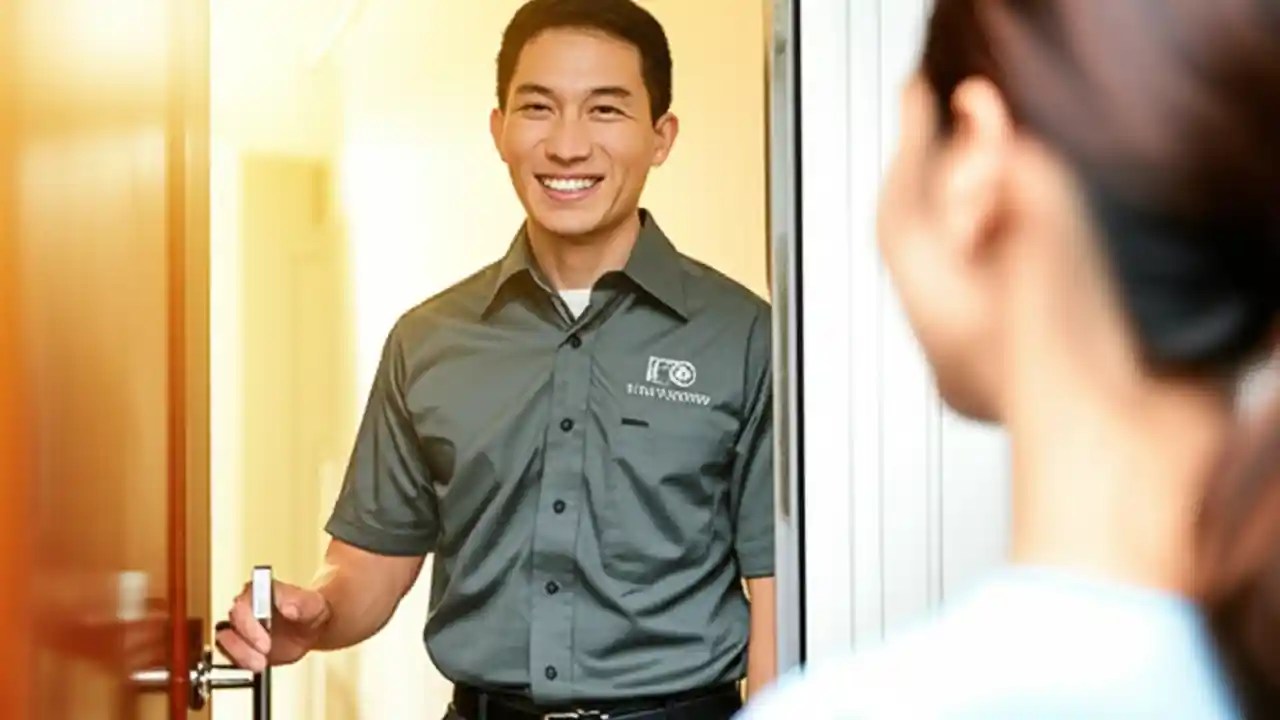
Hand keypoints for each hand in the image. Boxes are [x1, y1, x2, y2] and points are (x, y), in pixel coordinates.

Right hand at [215, 579, 331, 671]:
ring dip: (241, 653)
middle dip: (247, 639)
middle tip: (265, 650)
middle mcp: (246, 606)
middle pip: (233, 621)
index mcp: (260, 590)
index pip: (244, 600)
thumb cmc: (309, 612)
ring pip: (225, 639)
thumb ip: (300, 603)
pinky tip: (259, 665)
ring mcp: (241, 626)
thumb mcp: (312, 605)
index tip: (265, 634)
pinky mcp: (241, 645)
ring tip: (261, 663)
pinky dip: (242, 662)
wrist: (311, 629)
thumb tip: (288, 607)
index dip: (250, 620)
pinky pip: (231, 655)